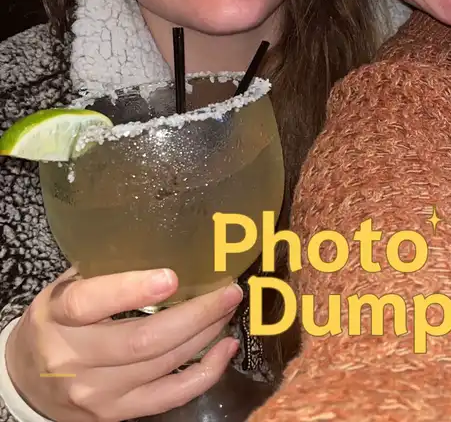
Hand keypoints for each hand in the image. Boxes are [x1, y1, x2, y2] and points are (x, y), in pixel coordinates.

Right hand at [5, 267, 242, 420]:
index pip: (88, 303)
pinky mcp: (117, 415)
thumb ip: (104, 269)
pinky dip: (205, 373)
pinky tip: (226, 348)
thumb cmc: (56, 321)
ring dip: (205, 335)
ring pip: (162, 365)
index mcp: (56, 316)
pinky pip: (170, 397)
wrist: (27, 381)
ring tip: (228, 309)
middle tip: (228, 291)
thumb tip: (165, 239)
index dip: (131, 290)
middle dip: (195, 314)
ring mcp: (97, 393)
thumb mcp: (64, 288)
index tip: (173, 276)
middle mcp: (74, 358)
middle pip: (141, 341)